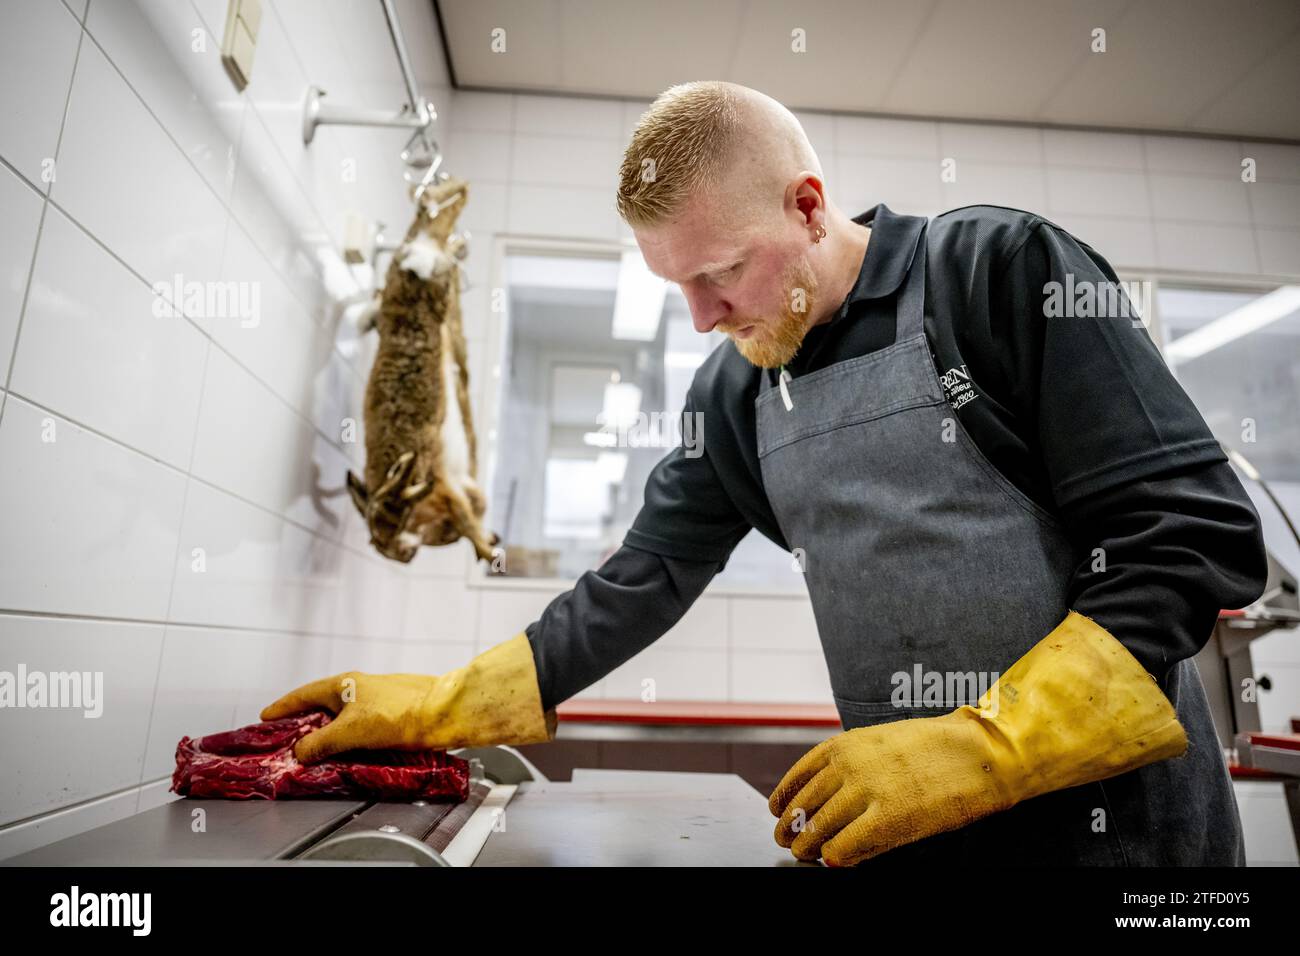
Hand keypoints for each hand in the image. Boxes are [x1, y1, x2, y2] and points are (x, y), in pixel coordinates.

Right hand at [260, 633, 556, 762]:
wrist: (446, 713)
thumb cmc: (401, 714)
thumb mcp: (352, 730)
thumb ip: (321, 742)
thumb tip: (299, 752)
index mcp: (344, 684)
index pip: (303, 695)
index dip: (283, 707)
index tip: (265, 717)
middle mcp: (359, 688)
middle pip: (322, 706)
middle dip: (303, 723)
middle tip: (285, 740)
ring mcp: (377, 700)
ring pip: (342, 717)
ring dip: (326, 734)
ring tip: (314, 753)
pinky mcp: (392, 714)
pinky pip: (360, 727)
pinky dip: (347, 738)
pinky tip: (348, 752)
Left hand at [769, 709, 1010, 865]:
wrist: (980, 752)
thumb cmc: (936, 748)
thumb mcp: (883, 743)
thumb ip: (852, 764)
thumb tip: (826, 797)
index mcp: (845, 744)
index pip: (798, 775)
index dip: (783, 797)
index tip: (778, 810)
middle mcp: (848, 766)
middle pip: (803, 805)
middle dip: (790, 826)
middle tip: (786, 840)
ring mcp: (866, 792)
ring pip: (817, 828)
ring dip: (807, 846)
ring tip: (806, 854)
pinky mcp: (887, 819)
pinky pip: (844, 847)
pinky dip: (835, 857)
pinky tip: (836, 860)